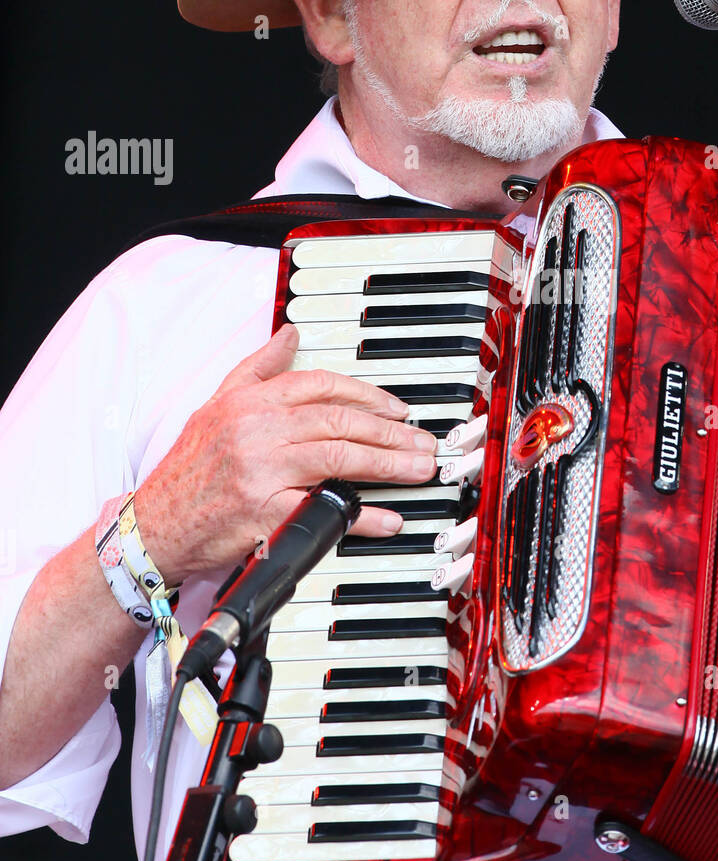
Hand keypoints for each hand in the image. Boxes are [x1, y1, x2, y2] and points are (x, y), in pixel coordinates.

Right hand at [132, 325, 437, 583]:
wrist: (153, 526)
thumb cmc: (189, 469)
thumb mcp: (217, 405)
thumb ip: (258, 368)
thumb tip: (290, 334)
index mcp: (250, 401)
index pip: (322, 385)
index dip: (368, 394)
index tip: (397, 408)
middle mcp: (257, 430)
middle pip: (340, 421)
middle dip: (390, 431)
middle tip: (422, 441)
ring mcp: (261, 471)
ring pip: (340, 458)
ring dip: (388, 464)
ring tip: (419, 468)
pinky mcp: (263, 513)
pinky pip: (324, 512)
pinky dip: (361, 516)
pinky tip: (389, 518)